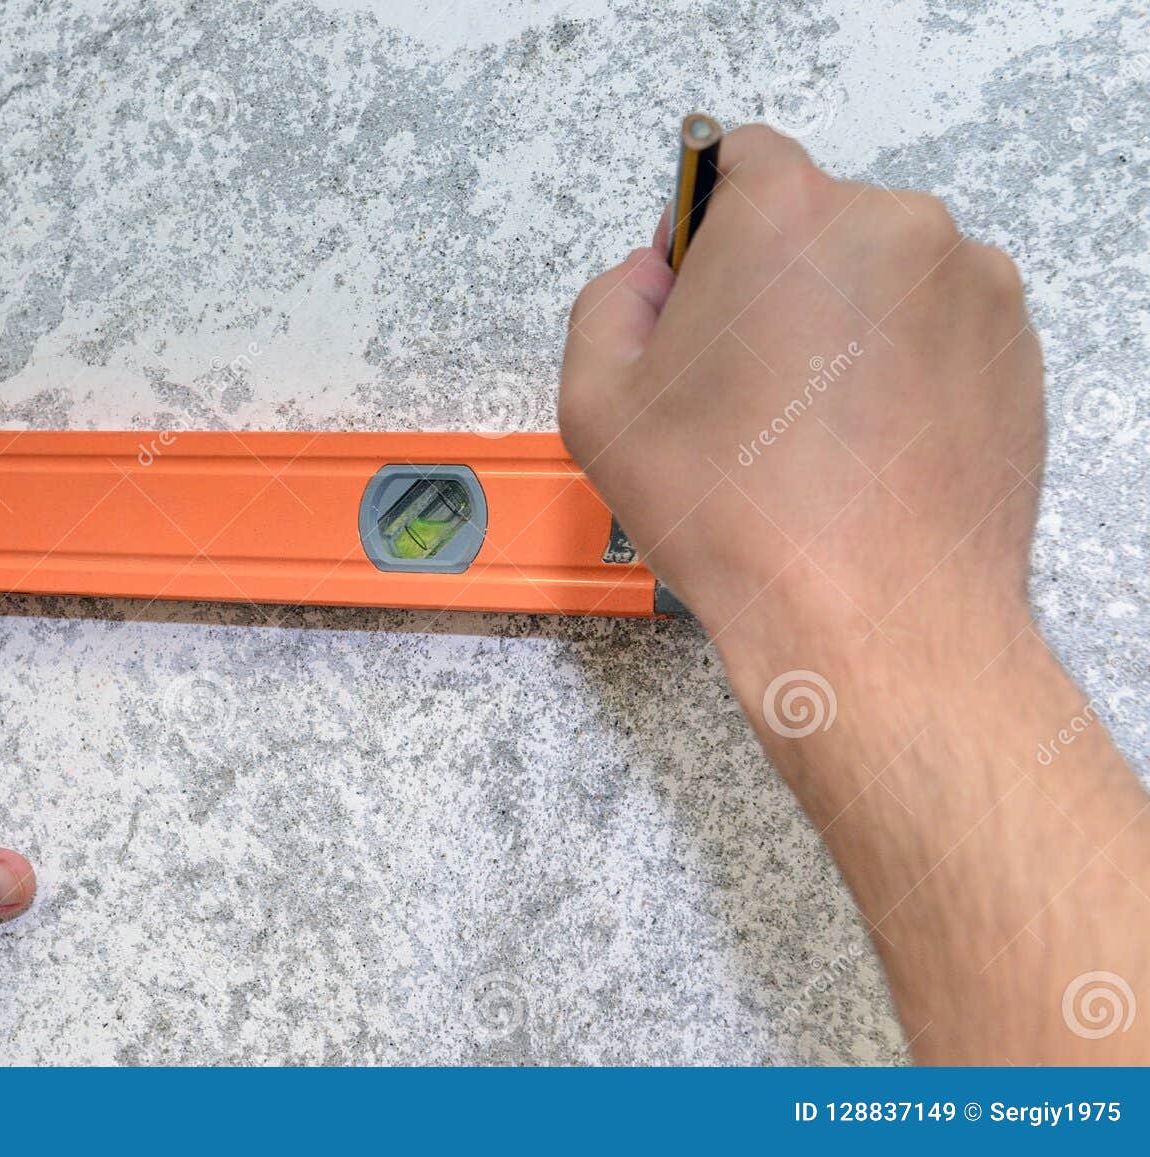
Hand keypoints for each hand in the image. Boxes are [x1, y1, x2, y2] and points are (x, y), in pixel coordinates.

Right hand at [558, 125, 1149, 1064]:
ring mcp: (969, 284)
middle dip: (773, 285)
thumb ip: (608, 304)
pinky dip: (899, 366)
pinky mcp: (1013, 346)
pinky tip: (866, 447)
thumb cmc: (733, 514)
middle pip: (813, 224)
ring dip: (840, 325)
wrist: (873, 615)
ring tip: (810, 432)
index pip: (740, 160)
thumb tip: (654, 278)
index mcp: (785, 218)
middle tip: (743, 388)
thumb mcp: (596, 406)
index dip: (706, 229)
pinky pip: (935, 327)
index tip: (699, 302)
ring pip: (877, 278)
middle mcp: (892, 225)